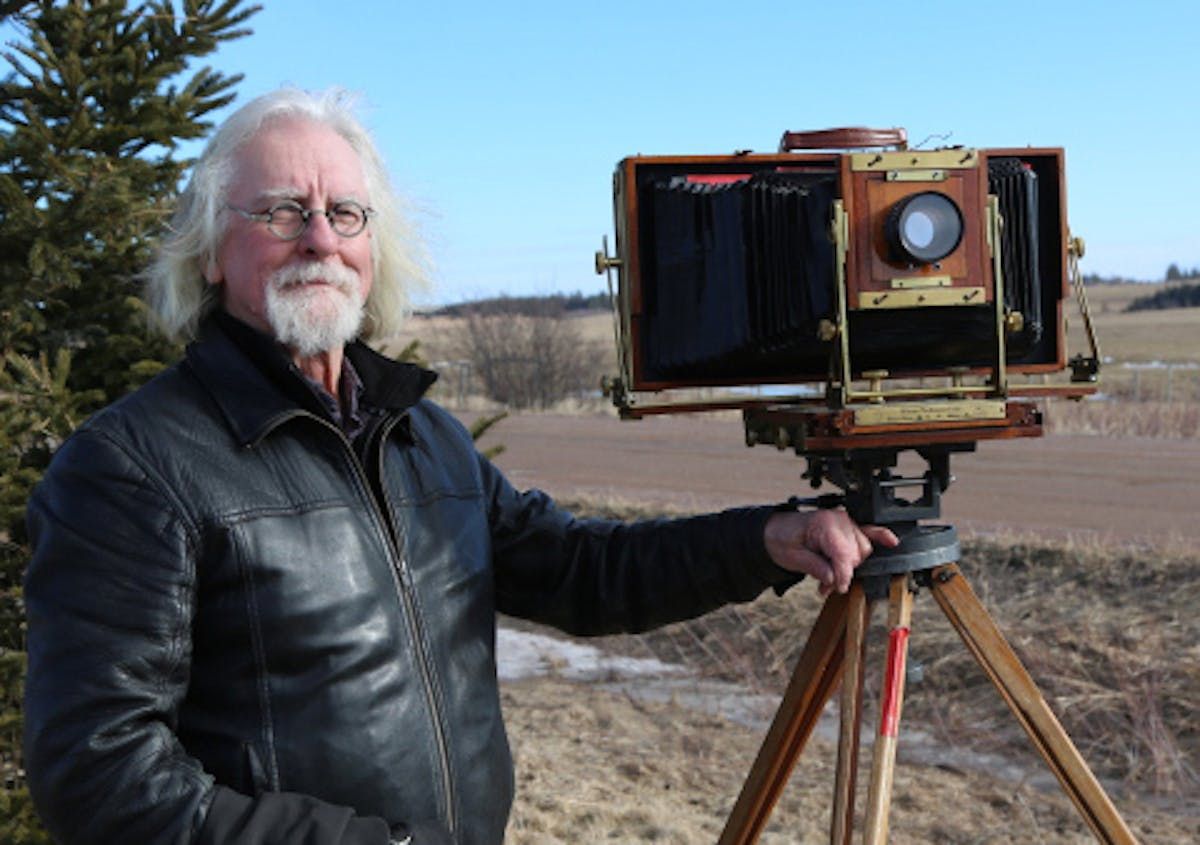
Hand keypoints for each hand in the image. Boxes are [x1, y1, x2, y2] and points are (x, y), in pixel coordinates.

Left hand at [764, 508, 897, 595]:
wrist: (776, 531)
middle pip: (856, 554)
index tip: (838, 588)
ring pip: (863, 550)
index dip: (843, 575)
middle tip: (825, 585)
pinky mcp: (849, 527)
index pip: (844, 554)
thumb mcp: (793, 558)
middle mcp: (839, 519)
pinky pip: (871, 531)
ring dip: (850, 567)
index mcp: (824, 523)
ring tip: (830, 577)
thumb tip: (835, 579)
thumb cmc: (782, 540)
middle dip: (843, 573)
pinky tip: (892, 542)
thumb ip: (817, 568)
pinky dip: (881, 536)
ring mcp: (846, 522)